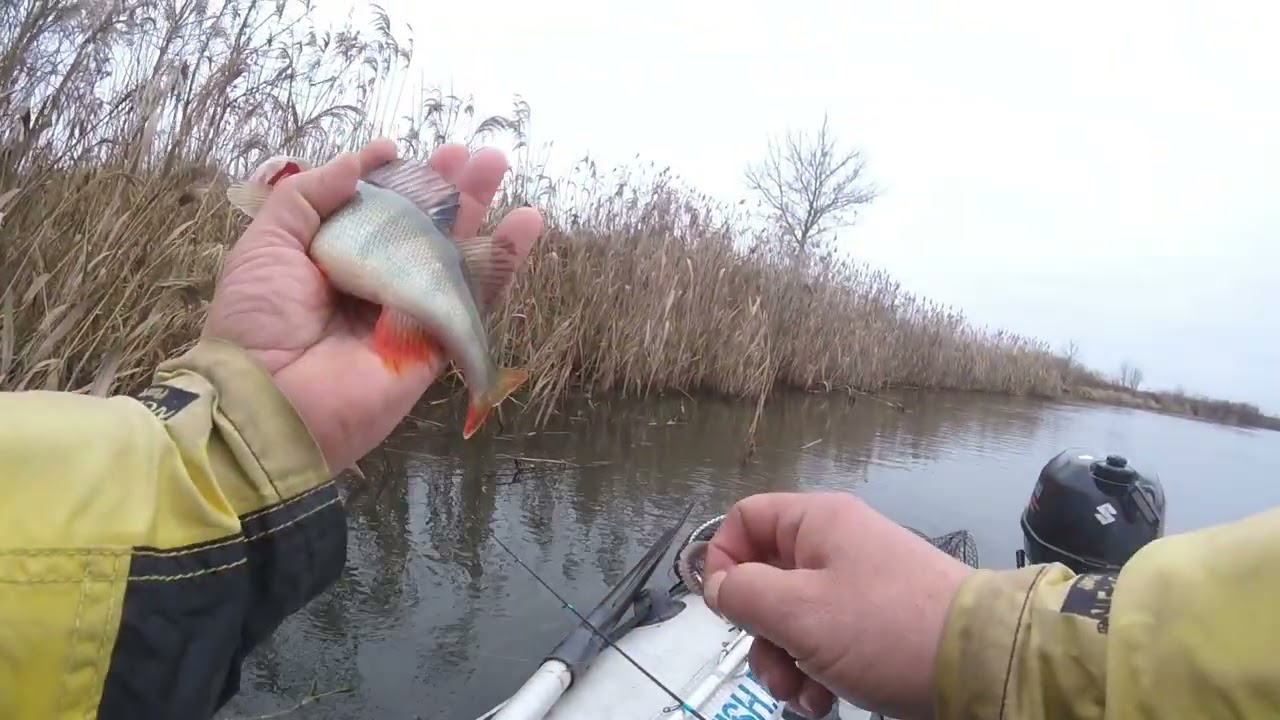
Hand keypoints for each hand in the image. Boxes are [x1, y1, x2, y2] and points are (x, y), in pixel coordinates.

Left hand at [202, 139, 542, 471]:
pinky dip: (505, 263)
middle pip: (421, 228)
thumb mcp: (269, 240)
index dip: (394, 181)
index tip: (406, 149)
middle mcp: (374, 282)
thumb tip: (365, 158)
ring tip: (498, 165)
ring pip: (454, 255)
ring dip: (480, 212)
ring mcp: (408, 311)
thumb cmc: (258, 319)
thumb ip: (309, 194)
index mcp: (332, 259)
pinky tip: (527, 222)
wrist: (269, 398)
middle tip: (476, 153)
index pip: (373, 212)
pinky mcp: (436, 341)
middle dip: (448, 188)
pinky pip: (475, 297)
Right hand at [701, 492, 974, 718]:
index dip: (723, 559)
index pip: (746, 519)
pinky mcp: (874, 626)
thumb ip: (744, 594)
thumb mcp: (800, 611)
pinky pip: (825, 641)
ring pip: (792, 618)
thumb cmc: (884, 628)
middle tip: (773, 668)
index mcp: (817, 523)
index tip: (723, 607)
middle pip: (765, 578)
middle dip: (758, 632)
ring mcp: (856, 588)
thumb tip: (715, 583)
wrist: (981, 664)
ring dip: (785, 661)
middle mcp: (835, 547)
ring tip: (803, 695)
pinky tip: (824, 700)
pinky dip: (816, 671)